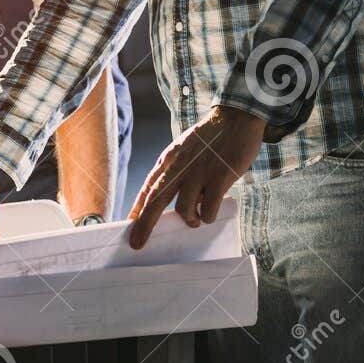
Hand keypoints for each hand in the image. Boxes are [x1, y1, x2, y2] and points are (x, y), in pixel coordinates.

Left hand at [126, 105, 265, 248]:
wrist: (235, 118)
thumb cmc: (210, 139)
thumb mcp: (183, 151)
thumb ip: (175, 173)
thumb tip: (171, 202)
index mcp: (168, 160)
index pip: (147, 188)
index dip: (136, 209)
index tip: (128, 226)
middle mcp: (178, 167)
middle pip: (155, 201)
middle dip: (144, 226)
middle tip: (137, 244)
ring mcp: (198, 173)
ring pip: (183, 209)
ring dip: (189, 220)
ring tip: (196, 220)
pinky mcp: (219, 177)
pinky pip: (208, 208)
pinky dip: (208, 216)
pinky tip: (211, 212)